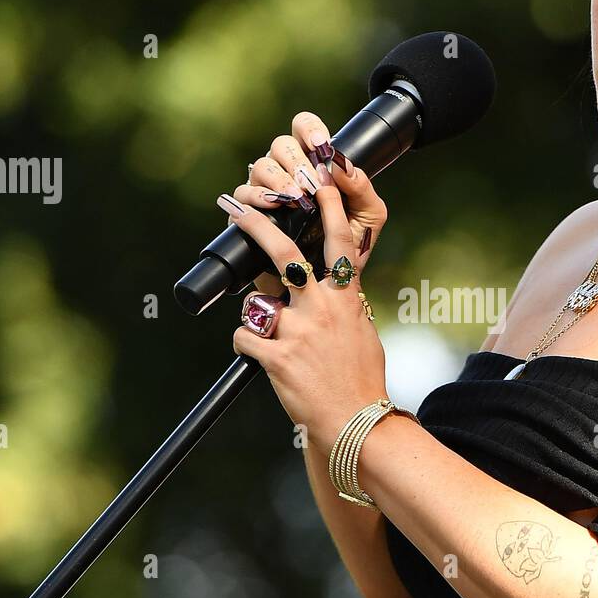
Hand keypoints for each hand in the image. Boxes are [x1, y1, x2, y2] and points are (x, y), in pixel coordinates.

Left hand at [223, 161, 389, 457]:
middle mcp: (321, 309)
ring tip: (273, 335)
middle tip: (236, 205)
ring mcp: (297, 331)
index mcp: (344, 299)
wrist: (355, 421)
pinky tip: (265, 360)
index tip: (316, 176)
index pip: (337, 241)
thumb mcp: (361, 331)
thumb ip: (342, 304)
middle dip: (258, 225)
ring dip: (258, 314)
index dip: (327, 205)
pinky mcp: (275, 358)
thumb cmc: (360, 378)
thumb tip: (329, 287)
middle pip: (284, 253)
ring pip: (257, 302)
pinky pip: (245, 338)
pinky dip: (249, 345)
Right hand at [236, 111, 387, 297]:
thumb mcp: (368, 218)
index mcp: (316, 166)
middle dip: (296, 158)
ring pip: (261, 166)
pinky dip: (257, 197)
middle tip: (310, 182)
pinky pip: (242, 194)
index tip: (321, 144)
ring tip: (295, 198)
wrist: (328, 291)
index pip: (305, 129)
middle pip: (281, 144)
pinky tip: (273, 206)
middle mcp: (288, 173)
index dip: (309, 128)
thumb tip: (342, 164)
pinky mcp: (248, 214)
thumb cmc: (349, 251)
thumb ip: (362, 188)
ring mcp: (266, 192)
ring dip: (279, 179)